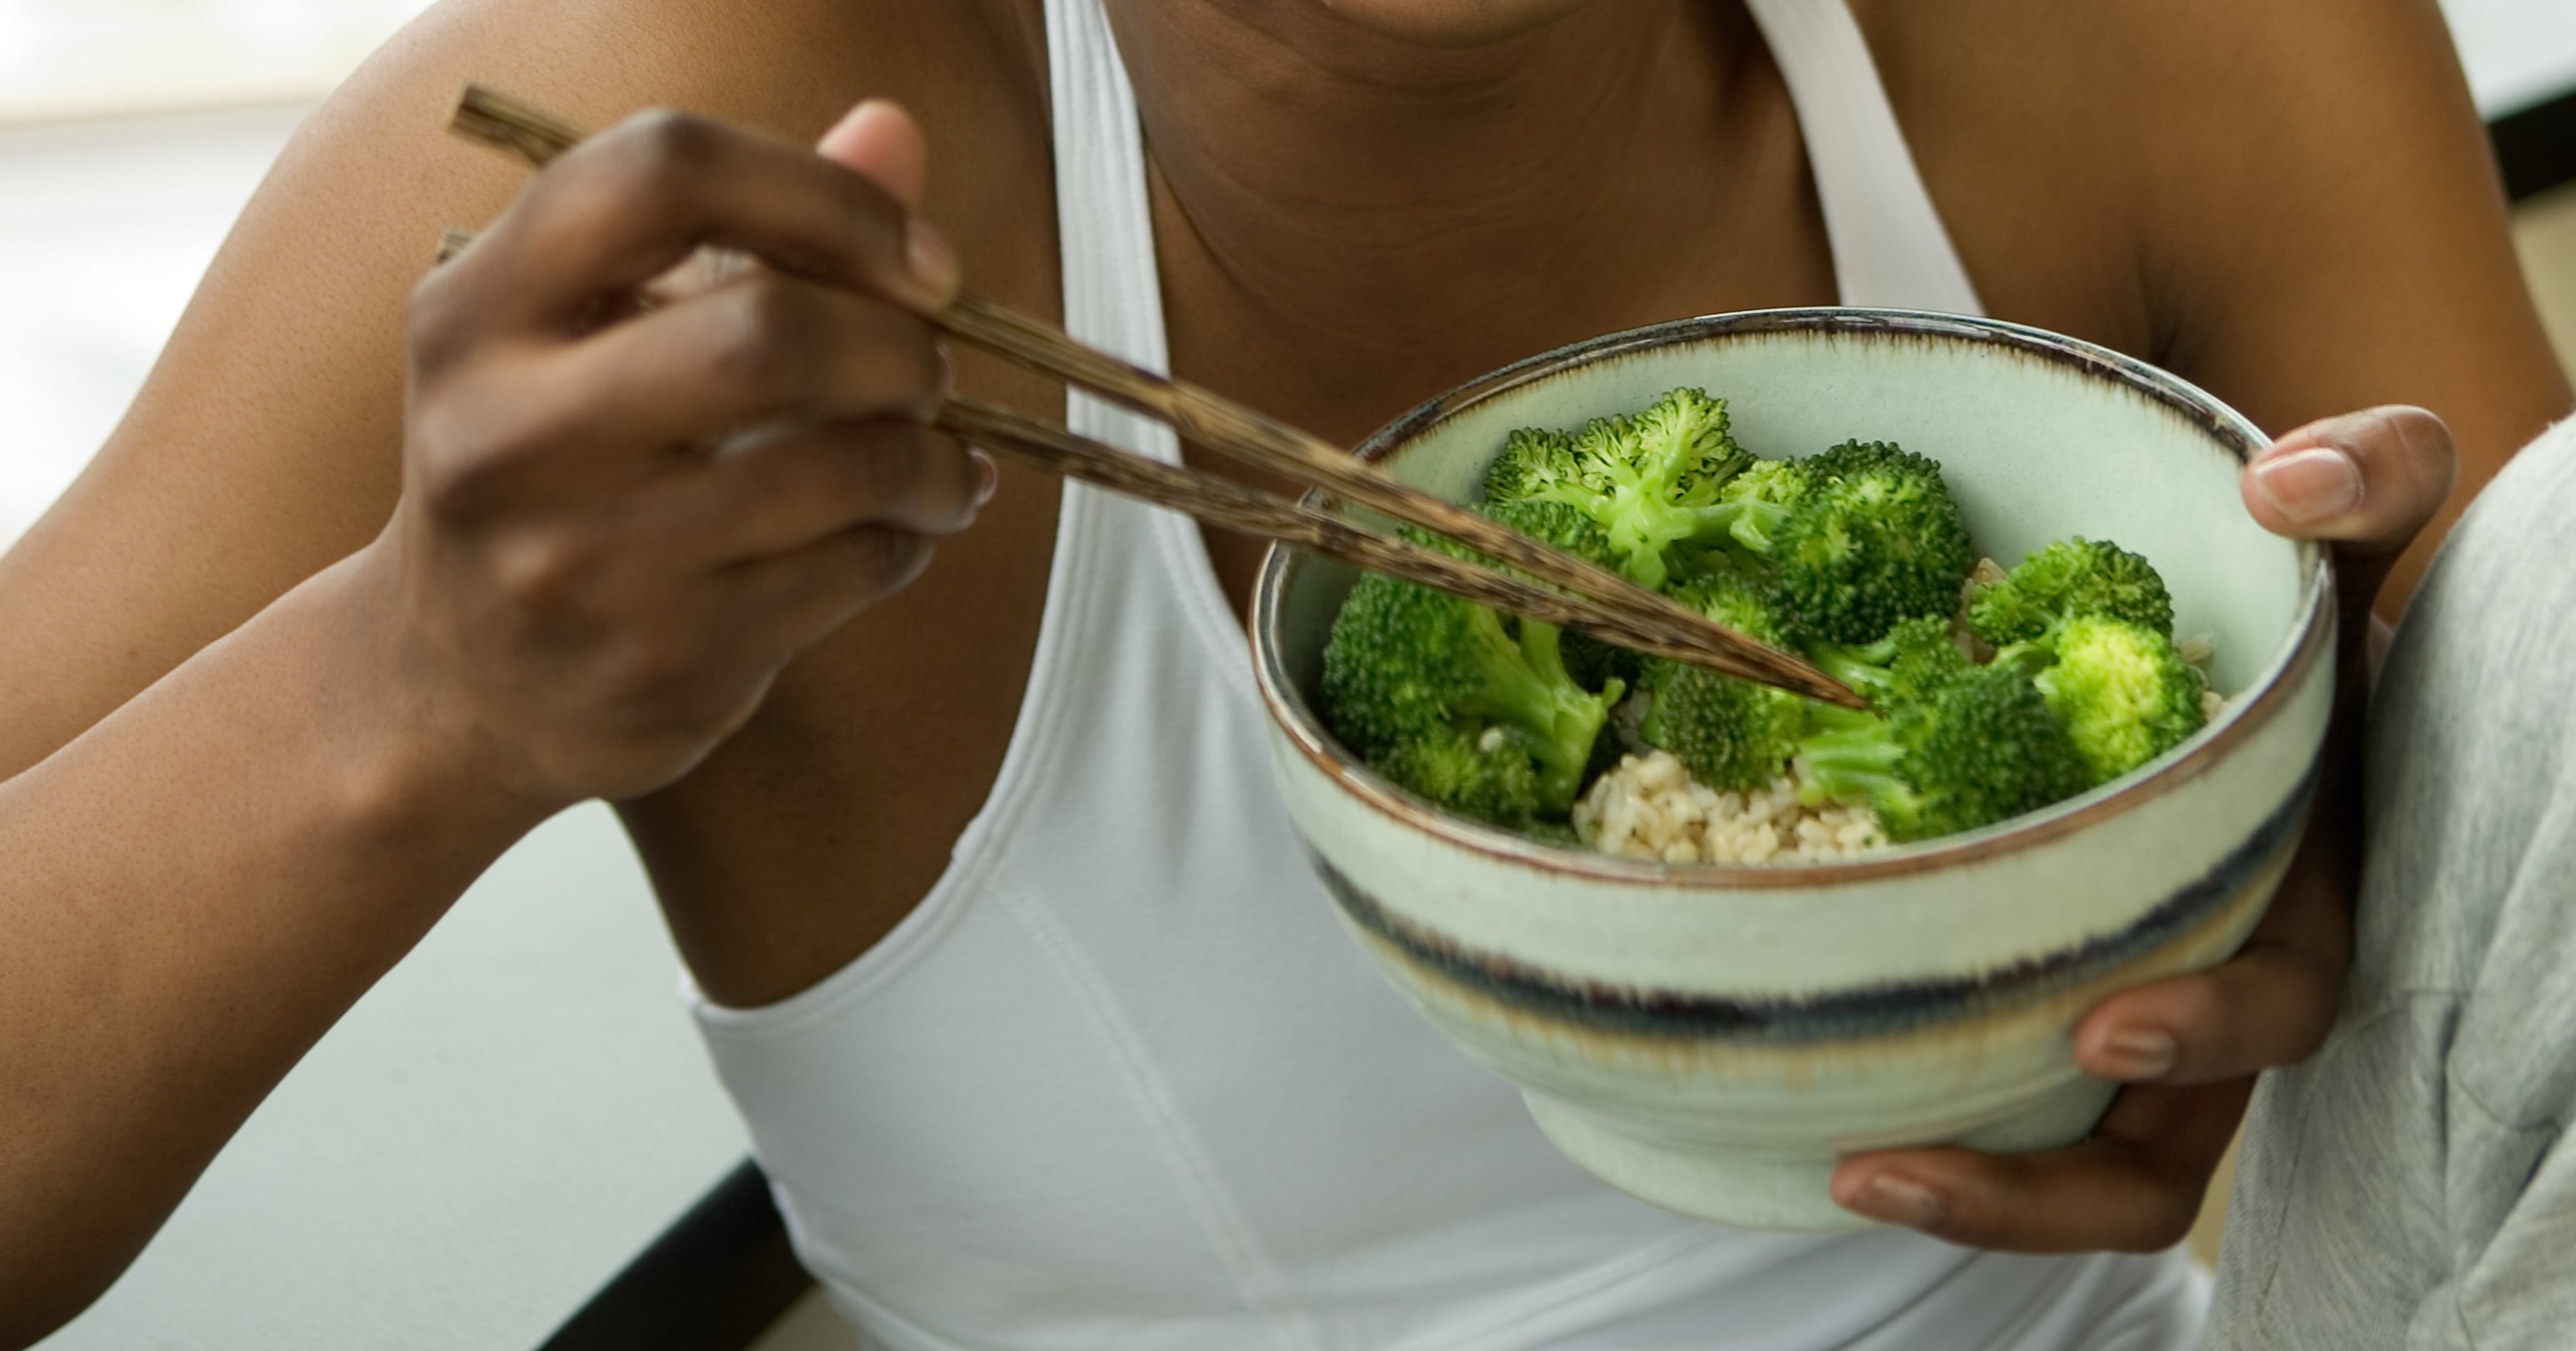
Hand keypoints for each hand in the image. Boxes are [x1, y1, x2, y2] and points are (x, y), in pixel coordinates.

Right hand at [360, 101, 986, 810]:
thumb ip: (746, 231)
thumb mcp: (591, 335)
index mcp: (476, 312)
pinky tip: (899, 530)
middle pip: (767, 334)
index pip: (660, 174)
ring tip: (941, 461)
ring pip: (839, 466)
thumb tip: (894, 134)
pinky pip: (852, 571)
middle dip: (897, 345)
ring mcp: (583, 561)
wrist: (449, 687)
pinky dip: (908, 538)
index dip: (821, 195)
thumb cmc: (550, 474)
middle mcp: (508, 432)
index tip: (915, 254)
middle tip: (928, 368)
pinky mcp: (662, 661)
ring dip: (931, 456)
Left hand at [1829, 407, 2458, 1249]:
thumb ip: (2373, 480)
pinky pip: (1998, 1104)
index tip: (2103, 1024)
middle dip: (2037, 1187)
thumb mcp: (2346, 529)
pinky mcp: (2038, 1000)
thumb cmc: (2284, 598)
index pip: (2284, 1001)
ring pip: (2070, 1163)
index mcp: (2298, 895)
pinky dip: (1925, 1124)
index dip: (2208, 1031)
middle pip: (2152, 1152)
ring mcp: (2126, 1004)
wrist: (2207, 627)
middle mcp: (2214, 977)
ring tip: (1845, 1171)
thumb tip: (2291, 484)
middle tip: (1894, 1160)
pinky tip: (1814, 1118)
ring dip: (1970, 1190)